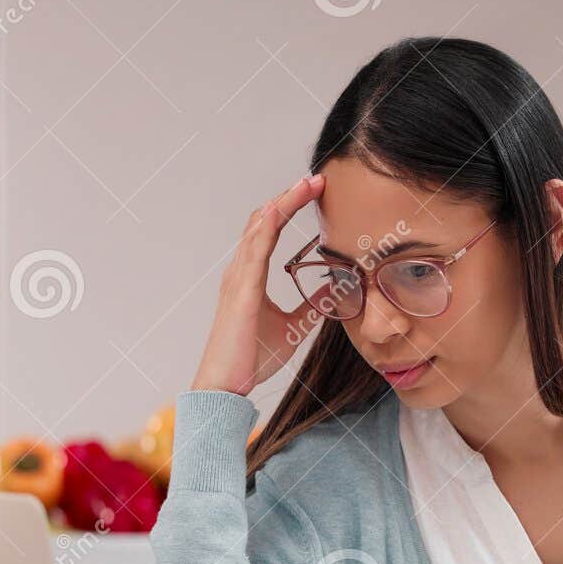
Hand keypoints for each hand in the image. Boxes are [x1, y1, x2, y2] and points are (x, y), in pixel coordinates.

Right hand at [191, 174, 327, 394]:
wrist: (227, 384)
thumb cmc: (251, 357)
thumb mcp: (294, 326)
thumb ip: (311, 305)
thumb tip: (334, 288)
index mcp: (249, 276)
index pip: (268, 229)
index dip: (288, 205)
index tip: (313, 189)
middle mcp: (240, 271)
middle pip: (262, 219)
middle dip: (288, 196)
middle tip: (316, 179)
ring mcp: (238, 279)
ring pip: (258, 228)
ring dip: (282, 203)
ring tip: (306, 185)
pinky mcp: (242, 292)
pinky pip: (253, 252)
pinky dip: (265, 227)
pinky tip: (279, 210)